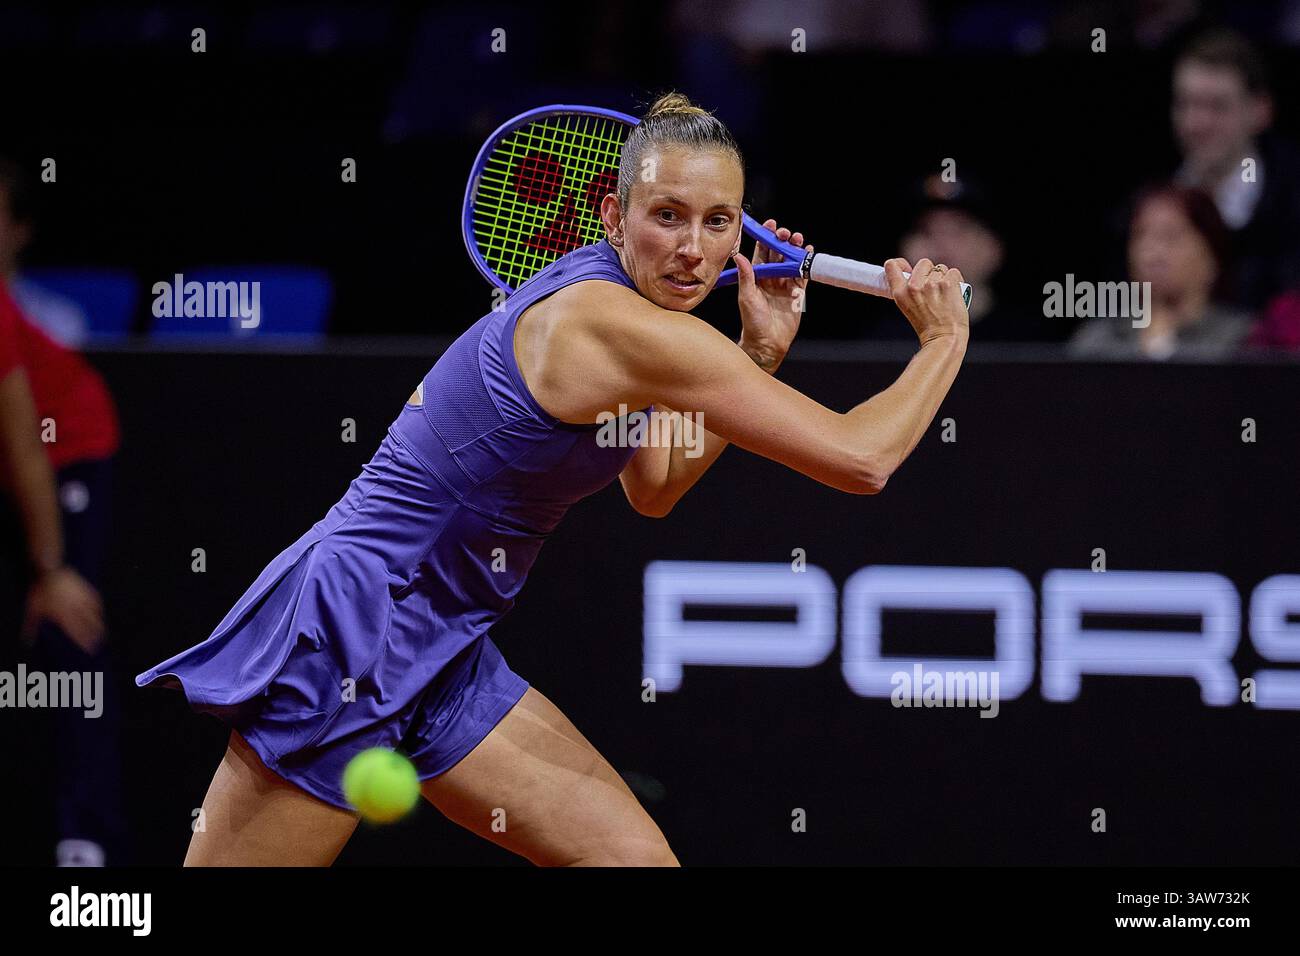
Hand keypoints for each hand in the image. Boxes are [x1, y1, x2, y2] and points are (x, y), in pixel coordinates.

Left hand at [21, 566, 104, 653]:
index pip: (76, 631)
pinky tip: (100, 612)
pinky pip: (96, 601)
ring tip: (102, 630)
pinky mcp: (86, 590)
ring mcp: (82, 599)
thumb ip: (31, 626)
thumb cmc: (40, 592)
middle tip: (100, 641)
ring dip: (98, 623)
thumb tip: (27, 641)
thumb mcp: (32, 610)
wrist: (50, 571)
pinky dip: (99, 608)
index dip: (84, 641)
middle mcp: (75, 609)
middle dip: (95, 634)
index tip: (90, 648)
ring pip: (94, 614)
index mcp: (63, 615)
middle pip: (88, 624)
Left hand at [733, 219, 810, 371]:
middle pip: (778, 254)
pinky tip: (807, 252)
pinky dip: (806, 263)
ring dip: (795, 249)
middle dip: (783, 240)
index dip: (766, 238)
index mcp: (756, 277)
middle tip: (786, 233)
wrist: (768, 342)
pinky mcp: (798, 292)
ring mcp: (785, 284)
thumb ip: (746, 276)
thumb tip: (739, 256)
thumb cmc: (752, 322)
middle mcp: (771, 278)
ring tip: (798, 239)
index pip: (762, 252)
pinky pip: (803, 274)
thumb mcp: (746, 297)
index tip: (770, 225)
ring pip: (792, 261)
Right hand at [883, 258, 969, 345]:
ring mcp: (931, 284)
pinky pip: (954, 272)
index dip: (900, 263)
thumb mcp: (908, 308)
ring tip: (944, 295)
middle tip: (933, 288)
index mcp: (900, 293)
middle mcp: (913, 287)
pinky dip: (956, 281)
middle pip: (923, 263)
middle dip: (930, 271)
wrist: (944, 338)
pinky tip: (953, 293)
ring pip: (941, 268)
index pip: (892, 266)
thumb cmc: (928, 327)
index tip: (907, 268)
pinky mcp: (948, 283)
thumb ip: (908, 291)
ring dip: (944, 277)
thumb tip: (912, 273)